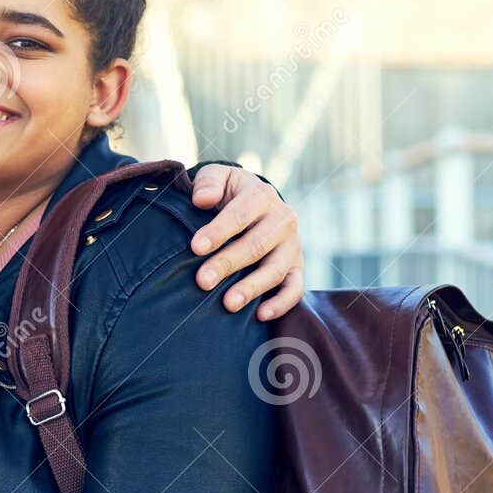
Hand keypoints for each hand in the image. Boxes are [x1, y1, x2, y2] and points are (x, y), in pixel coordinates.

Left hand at [188, 164, 303, 320]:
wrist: (255, 203)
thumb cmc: (228, 192)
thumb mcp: (217, 177)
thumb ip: (208, 183)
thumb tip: (202, 199)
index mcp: (261, 195)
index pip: (240, 215)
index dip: (218, 232)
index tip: (196, 248)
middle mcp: (282, 220)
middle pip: (256, 245)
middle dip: (228, 264)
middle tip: (202, 281)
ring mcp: (292, 246)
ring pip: (275, 270)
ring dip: (252, 288)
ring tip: (228, 304)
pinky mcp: (296, 267)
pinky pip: (295, 288)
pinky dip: (281, 303)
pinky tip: (260, 315)